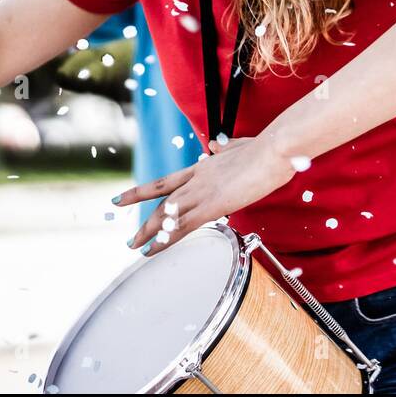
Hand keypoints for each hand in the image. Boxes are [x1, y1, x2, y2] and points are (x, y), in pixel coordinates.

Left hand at [117, 136, 298, 255]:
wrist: (273, 151)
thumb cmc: (264, 149)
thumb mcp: (239, 146)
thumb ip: (225, 149)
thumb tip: (215, 146)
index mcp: (202, 167)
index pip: (165, 182)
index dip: (143, 192)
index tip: (122, 199)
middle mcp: (196, 180)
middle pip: (162, 202)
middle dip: (144, 221)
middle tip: (131, 238)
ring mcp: (202, 192)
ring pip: (167, 215)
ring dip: (149, 232)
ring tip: (134, 246)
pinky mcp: (213, 206)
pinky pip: (182, 227)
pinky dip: (164, 240)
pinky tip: (152, 250)